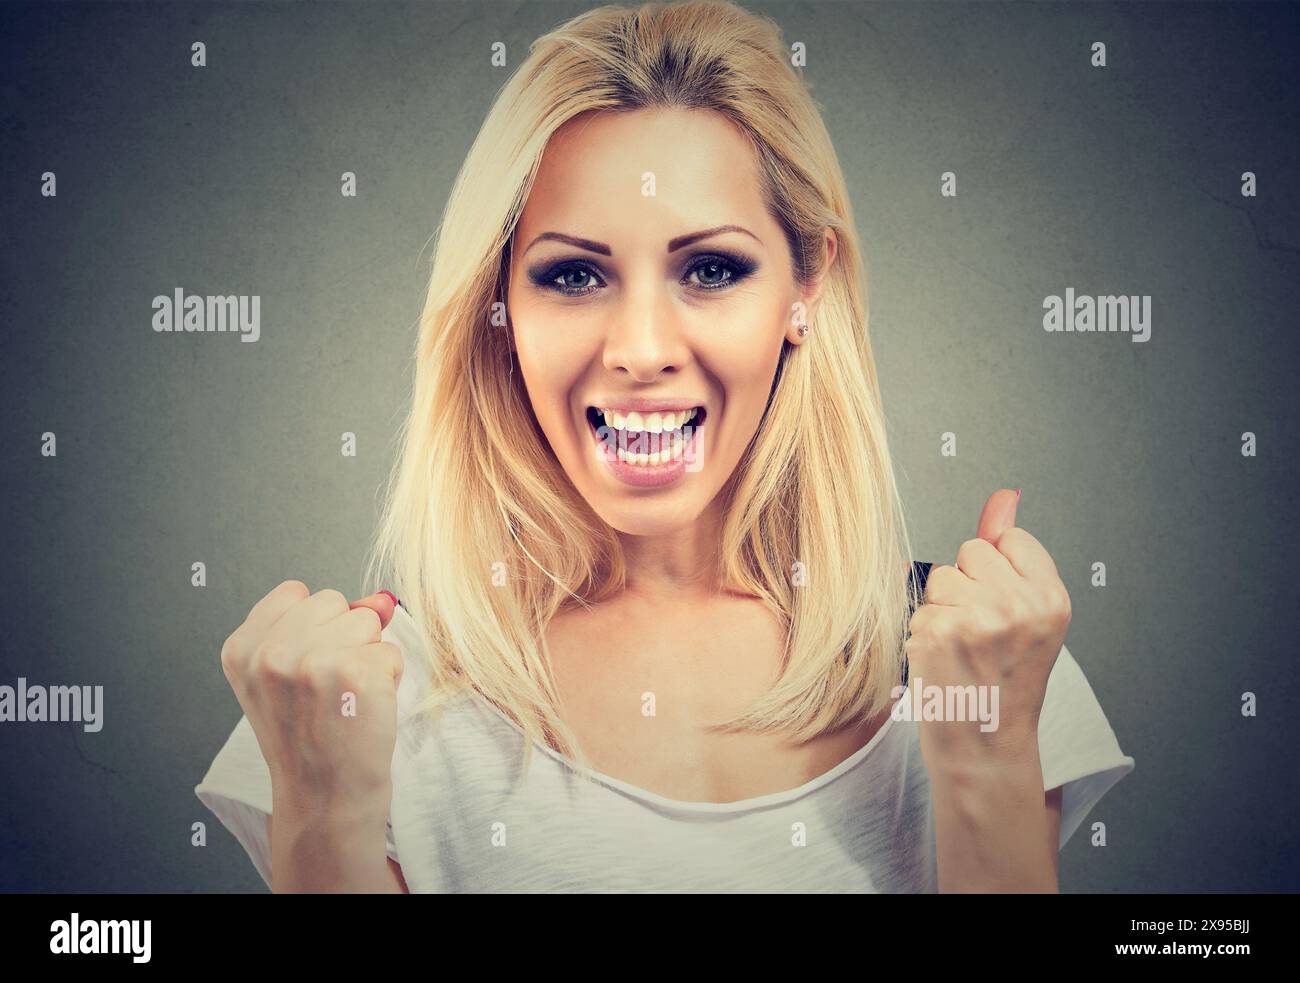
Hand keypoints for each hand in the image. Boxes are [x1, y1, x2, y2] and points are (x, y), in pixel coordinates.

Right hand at [219, 581, 402, 823]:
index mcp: (242, 648)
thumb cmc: (310, 737)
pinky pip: (391, 650)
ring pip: (367, 620)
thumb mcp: (290, 676)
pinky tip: (364, 709)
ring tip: (345, 698)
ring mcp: (313, 661)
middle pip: (333, 601)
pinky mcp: (357, 673)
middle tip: (328, 690)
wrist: (325, 798)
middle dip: (342, 637)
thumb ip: (325, 626)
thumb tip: (381, 599)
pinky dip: (388, 676)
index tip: (304, 671)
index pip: (296, 593)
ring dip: (367, 655)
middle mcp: (270, 652)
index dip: (313, 627)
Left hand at [905, 489, 1071, 772]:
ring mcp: (977, 617)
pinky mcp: (937, 631)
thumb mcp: (1027, 615)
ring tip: (963, 649)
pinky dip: (924, 631)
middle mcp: (1019, 604)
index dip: (997, 572)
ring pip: (941, 577)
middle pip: (970, 551)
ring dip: (943, 607)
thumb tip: (1004, 495)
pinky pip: (919, 606)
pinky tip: (943, 662)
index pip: (1007, 540)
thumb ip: (1011, 552)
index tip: (1005, 612)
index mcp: (1051, 597)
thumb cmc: (1006, 681)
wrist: (986, 746)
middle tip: (982, 635)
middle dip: (969, 586)